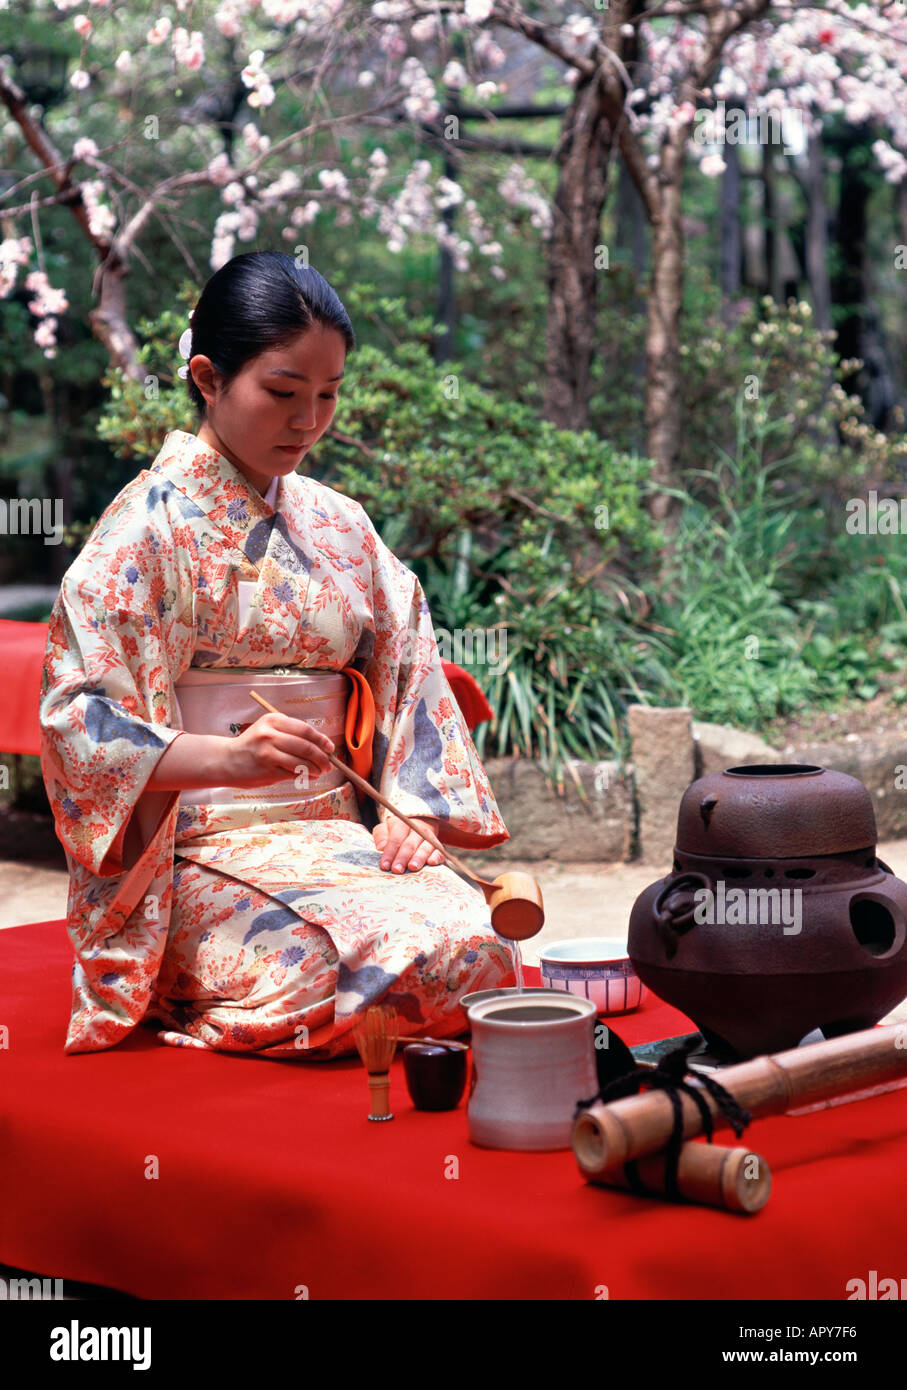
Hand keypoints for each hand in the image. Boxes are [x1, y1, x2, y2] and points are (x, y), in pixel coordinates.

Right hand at [219, 711, 334, 787]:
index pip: (305, 730)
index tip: (330, 748)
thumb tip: (322, 746)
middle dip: (323, 758)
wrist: (226, 760)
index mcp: (273, 720)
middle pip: (306, 747)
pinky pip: (293, 774)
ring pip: (302, 762)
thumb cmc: (253, 745)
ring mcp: (268, 753)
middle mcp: (270, 735)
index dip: (321, 740)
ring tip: (320, 772)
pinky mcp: (267, 771)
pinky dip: (305, 776)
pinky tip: (308, 776)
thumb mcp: (269, 729)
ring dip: (316, 769)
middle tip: (329, 765)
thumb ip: (291, 733)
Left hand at [373, 814, 444, 873]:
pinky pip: (439, 851)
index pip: (396, 839)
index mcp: (402, 824)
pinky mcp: (439, 846)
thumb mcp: (385, 829)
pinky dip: (436, 856)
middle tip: (397, 870)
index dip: (390, 852)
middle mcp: (418, 830)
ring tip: (412, 867)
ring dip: (419, 857)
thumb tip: (381, 847)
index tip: (385, 865)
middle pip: (410, 844)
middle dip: (403, 857)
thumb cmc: (398, 831)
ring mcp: (430, 838)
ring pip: (425, 847)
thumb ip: (381, 836)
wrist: (420, 824)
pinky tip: (431, 862)